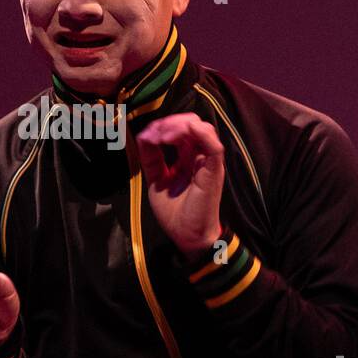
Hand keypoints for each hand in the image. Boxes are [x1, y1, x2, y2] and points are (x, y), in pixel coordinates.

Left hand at [134, 113, 223, 258]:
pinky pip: (213, 145)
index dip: (163, 126)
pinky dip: (197, 134)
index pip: (180, 130)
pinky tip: (175, 136)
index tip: (146, 135)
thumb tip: (143, 136)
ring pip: (202, 128)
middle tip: (154, 133)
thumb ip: (151, 158)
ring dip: (179, 126)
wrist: (187, 235)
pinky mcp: (214, 170)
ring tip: (162, 136)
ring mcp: (208, 162)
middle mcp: (199, 157)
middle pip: (191, 124)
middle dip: (170, 122)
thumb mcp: (156, 180)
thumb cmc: (176, 213)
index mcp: (187, 158)